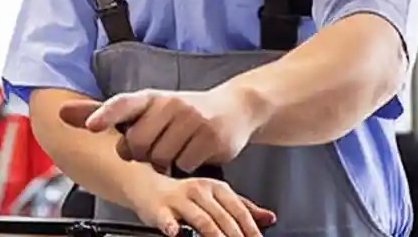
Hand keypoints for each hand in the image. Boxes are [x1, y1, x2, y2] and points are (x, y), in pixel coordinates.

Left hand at [61, 87, 261, 172]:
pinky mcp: (210, 136)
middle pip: (137, 145)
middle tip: (155, 146)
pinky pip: (185, 165)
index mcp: (150, 97)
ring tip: (177, 147)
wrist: (233, 108)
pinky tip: (195, 152)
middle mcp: (170, 104)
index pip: (122, 103)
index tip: (91, 126)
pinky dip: (187, 166)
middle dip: (141, 154)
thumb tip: (60, 112)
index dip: (104, 114)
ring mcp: (192, 119)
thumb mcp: (144, 108)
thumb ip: (103, 112)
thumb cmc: (180, 112)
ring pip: (161, 159)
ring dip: (165, 162)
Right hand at [123, 171, 275, 236]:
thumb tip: (269, 218)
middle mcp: (199, 191)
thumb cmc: (183, 194)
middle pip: (222, 217)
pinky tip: (175, 232)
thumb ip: (242, 207)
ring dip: (214, 236)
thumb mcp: (215, 196)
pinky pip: (166, 218)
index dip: (251, 228)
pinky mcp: (158, 209)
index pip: (239, 209)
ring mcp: (178, 199)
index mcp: (216, 188)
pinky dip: (172, 226)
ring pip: (201, 219)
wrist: (147, 186)